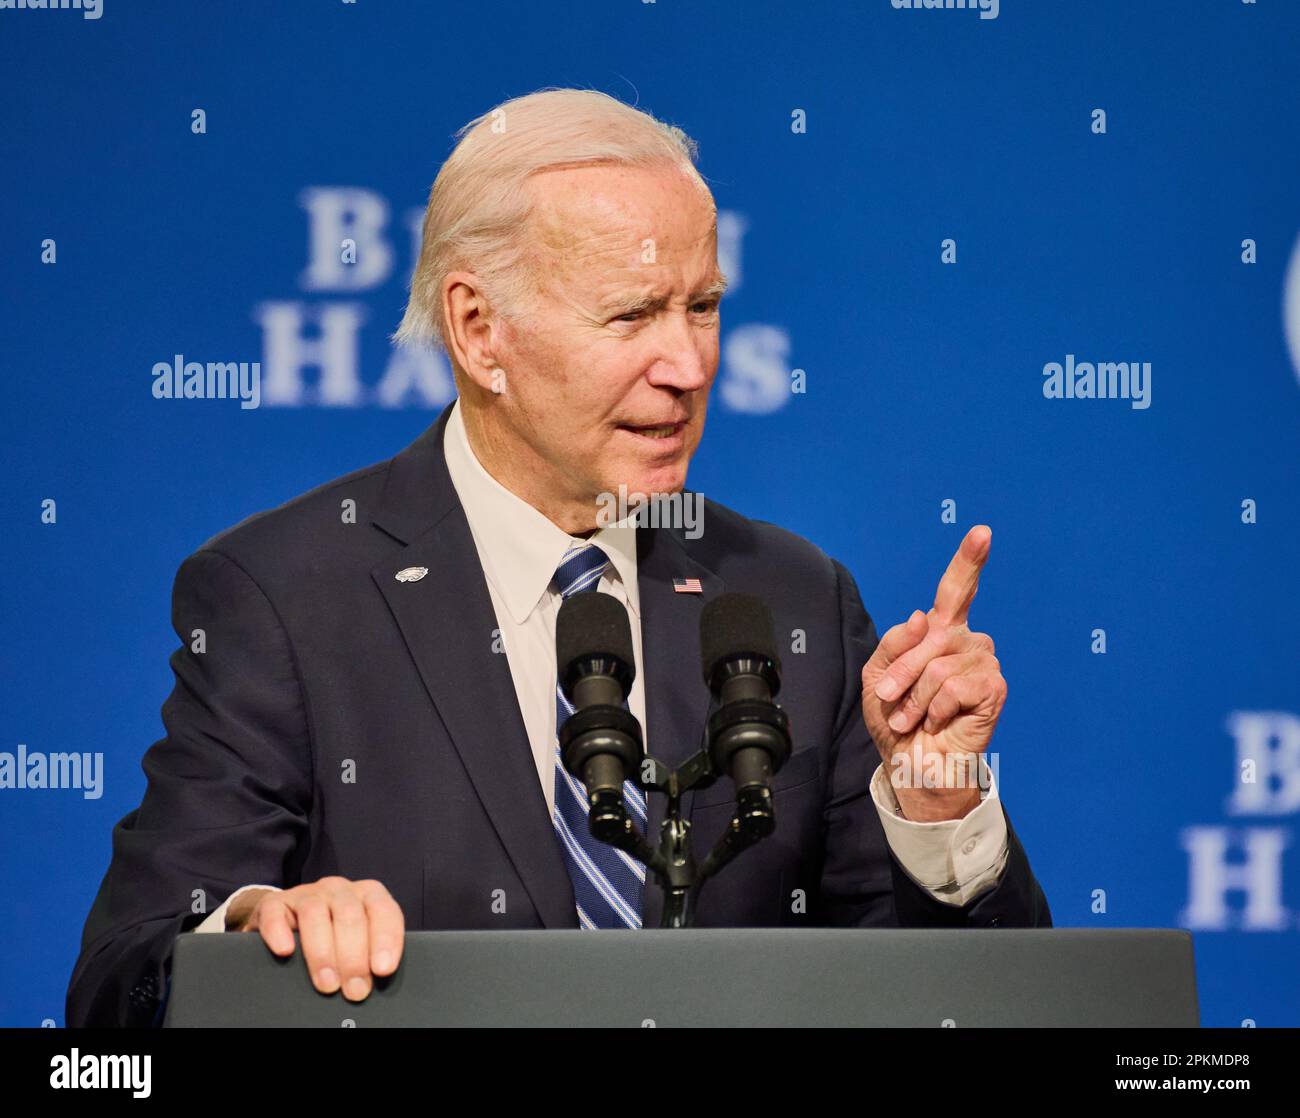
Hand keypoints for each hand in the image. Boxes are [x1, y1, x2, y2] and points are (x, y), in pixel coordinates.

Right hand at [227, 877, 404, 1000]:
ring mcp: (306, 893)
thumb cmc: (336, 937)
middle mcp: (339, 889)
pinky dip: (279, 931)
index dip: (385, 939)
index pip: (383, 910)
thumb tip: (374, 981)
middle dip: (354, 957)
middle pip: (349, 915)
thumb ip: (372, 952)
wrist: (291, 922)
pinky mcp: (275, 903)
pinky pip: (275, 912)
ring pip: (314, 913)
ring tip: (327, 983)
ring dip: (322, 952)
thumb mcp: (361, 939)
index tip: (382, 969)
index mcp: (368, 894)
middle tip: (355, 990)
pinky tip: (285, 951)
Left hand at [860, 525, 1006, 821]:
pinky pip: (955, 687)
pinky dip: (936, 709)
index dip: (970, 560)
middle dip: (901, 673)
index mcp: (940, 632)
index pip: (957, 589)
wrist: (912, 764)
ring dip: (915, 698)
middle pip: (929, 636)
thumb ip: (894, 643)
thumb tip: (924, 617)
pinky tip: (938, 721)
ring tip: (914, 717)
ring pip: (938, 666)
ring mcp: (983, 663)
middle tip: (890, 701)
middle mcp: (967, 641)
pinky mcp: (994, 688)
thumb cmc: (896, 719)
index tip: (983, 531)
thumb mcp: (877, 676)